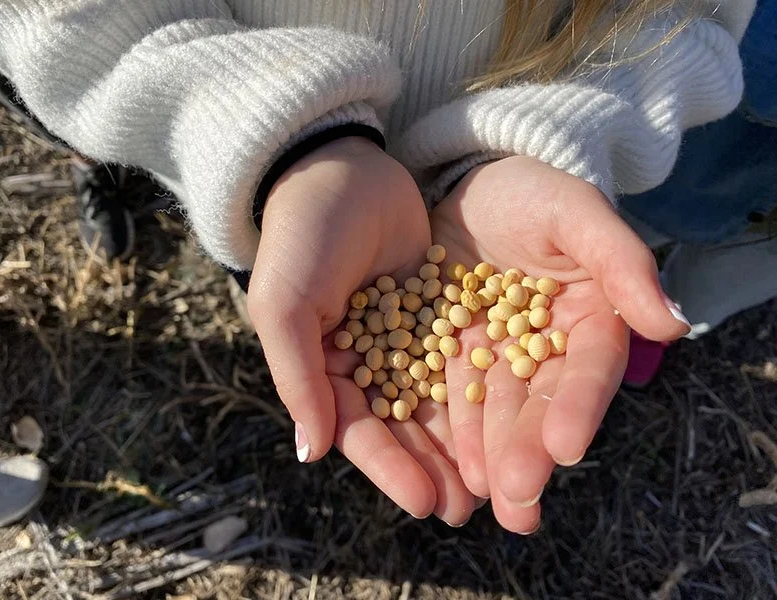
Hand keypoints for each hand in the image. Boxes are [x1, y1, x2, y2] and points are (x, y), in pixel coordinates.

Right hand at [248, 137, 475, 524]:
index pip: (358, 431)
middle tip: (471, 509)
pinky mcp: (438, 308)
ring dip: (463, 440)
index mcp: (324, 368)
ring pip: (438, 398)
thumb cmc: (300, 237)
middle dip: (434, 467)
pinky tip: (511, 415)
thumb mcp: (286, 305)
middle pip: (402, 426)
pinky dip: (482, 386)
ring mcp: (405, 336)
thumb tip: (311, 453)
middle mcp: (365, 361)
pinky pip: (463, 354)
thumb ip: (297, 376)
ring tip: (498, 481)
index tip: (425, 503)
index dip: (390, 469)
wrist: (340, 167)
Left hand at [431, 156, 689, 532]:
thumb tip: (673, 324)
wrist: (467, 186)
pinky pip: (445, 393)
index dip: (577, 407)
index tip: (565, 447)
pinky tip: (439, 466)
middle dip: (526, 452)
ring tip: (474, 498)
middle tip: (516, 502)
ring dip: (485, 457)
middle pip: (537, 404)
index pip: (587, 370)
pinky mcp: (447, 352)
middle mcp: (542, 348)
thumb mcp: (576, 212)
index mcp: (588, 320)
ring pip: (491, 411)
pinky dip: (444, 429)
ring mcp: (493, 355)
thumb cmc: (531, 191)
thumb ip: (622, 261)